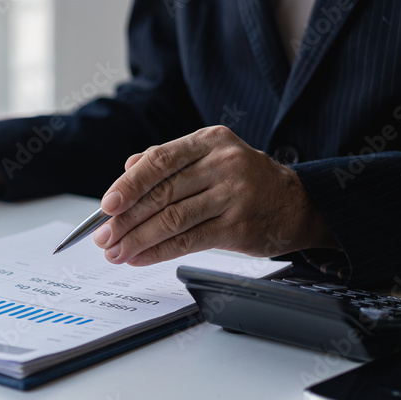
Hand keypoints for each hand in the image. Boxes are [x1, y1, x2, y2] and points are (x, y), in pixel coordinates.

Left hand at [91, 125, 336, 264]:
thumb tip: (126, 169)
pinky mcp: (238, 226)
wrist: (298, 204)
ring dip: (138, 239)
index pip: (159, 160)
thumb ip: (168, 160)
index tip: (106, 205)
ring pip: (172, 219)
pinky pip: (188, 241)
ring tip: (115, 252)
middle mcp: (222, 164)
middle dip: (125, 218)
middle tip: (102, 236)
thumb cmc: (244, 180)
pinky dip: (159, 252)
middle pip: (162, 193)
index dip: (128, 184)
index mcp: (209, 141)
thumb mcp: (210, 157)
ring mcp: (233, 195)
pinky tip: (139, 258)